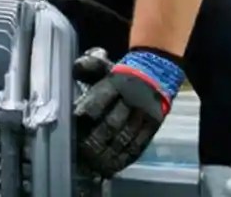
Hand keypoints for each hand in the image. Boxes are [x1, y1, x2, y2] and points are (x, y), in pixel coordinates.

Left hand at [73, 48, 184, 178]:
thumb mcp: (103, 64)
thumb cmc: (120, 74)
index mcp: (115, 82)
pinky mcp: (152, 127)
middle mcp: (131, 99)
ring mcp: (143, 115)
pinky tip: (111, 167)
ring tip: (93, 165)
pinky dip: (124, 159)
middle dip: (95, 139)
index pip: (100, 98)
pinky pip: (138, 146)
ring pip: (124, 138)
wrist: (156, 73)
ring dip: (108, 154)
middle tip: (81, 151)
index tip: (75, 123)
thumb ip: (87, 66)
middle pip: (112, 123)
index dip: (88, 111)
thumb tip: (75, 69)